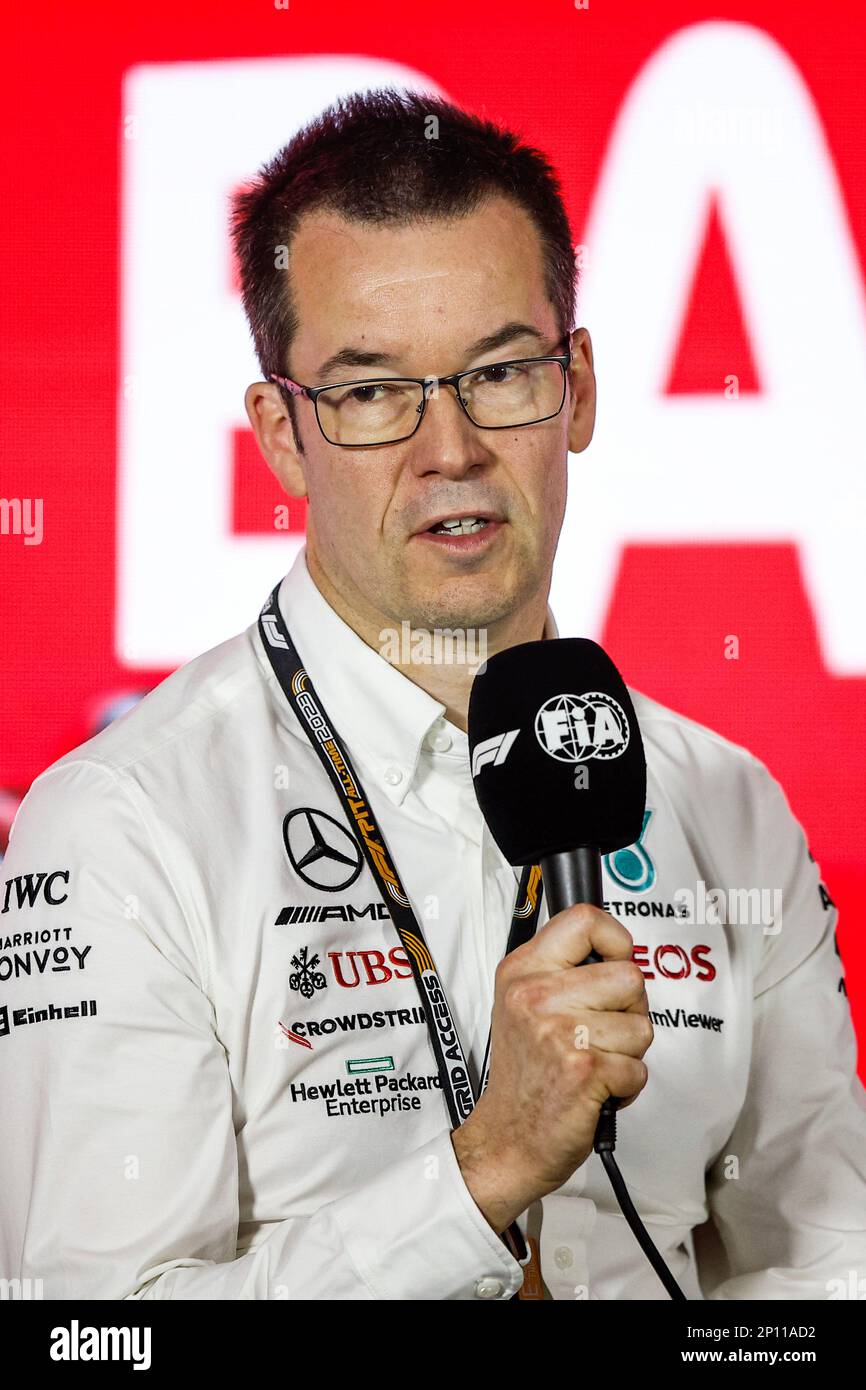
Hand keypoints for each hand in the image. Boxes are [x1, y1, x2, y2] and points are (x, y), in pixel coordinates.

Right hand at [451, 904, 651, 1233]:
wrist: (508, 1138)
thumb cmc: (526, 1074)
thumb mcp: (522, 1004)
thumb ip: (562, 971)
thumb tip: (618, 951)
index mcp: (522, 970)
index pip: (584, 919)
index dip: (616, 941)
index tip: (614, 963)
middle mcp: (536, 995)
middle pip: (629, 977)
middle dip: (629, 1010)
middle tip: (600, 1033)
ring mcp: (560, 1032)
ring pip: (641, 1026)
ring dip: (627, 1053)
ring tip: (593, 1063)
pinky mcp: (584, 1070)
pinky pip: (639, 1068)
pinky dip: (626, 1086)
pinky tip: (595, 1089)